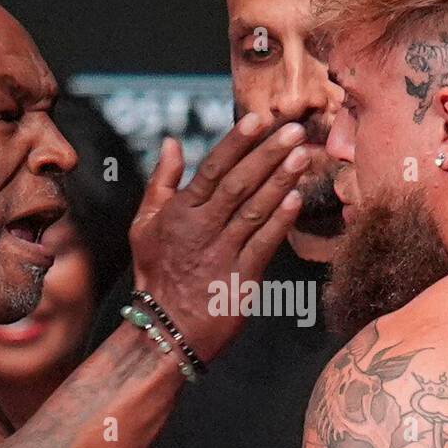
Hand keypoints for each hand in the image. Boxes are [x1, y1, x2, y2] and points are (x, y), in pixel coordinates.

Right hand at [128, 115, 309, 361]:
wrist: (165, 329)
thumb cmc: (157, 273)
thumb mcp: (145, 225)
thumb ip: (161, 182)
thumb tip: (172, 142)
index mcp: (180, 213)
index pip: (212, 169)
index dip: (238, 142)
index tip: (261, 119)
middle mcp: (202, 230)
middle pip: (239, 184)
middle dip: (268, 154)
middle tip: (295, 130)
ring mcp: (222, 254)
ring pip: (255, 210)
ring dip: (281, 181)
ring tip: (303, 156)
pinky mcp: (241, 279)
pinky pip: (264, 244)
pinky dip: (281, 221)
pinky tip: (298, 198)